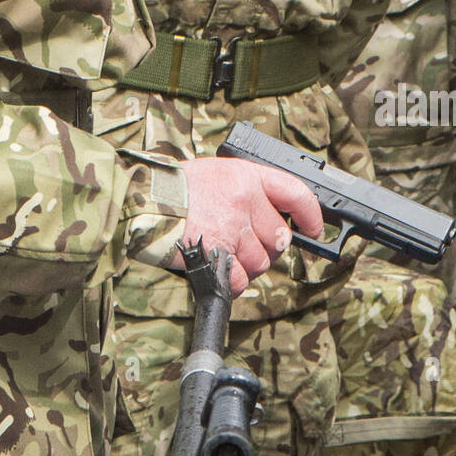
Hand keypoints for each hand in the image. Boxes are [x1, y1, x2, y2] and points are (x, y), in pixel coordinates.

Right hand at [170, 157, 322, 294]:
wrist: (143, 199)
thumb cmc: (179, 189)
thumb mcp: (218, 174)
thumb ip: (248, 192)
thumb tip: (274, 223)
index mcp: (247, 176)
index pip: (295, 193)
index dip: (310, 215)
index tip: (312, 230)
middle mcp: (244, 200)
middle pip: (278, 239)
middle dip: (264, 247)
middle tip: (241, 243)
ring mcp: (231, 228)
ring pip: (260, 263)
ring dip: (245, 265)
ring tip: (221, 251)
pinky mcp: (216, 254)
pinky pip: (239, 280)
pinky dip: (230, 281)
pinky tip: (215, 267)